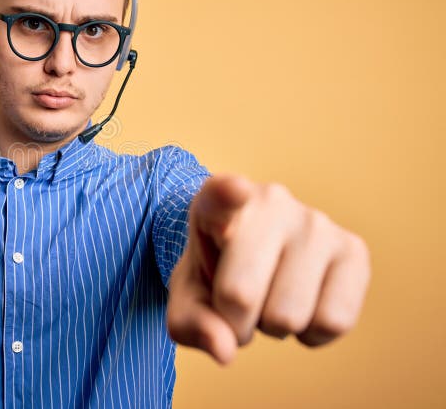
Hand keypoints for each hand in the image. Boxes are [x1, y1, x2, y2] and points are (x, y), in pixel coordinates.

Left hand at [166, 174, 370, 364]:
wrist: (253, 262)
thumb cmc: (215, 275)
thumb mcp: (187, 298)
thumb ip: (191, 324)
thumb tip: (225, 351)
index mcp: (214, 201)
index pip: (222, 193)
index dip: (227, 194)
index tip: (233, 191)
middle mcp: (269, 200)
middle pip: (241, 296)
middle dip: (234, 320)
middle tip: (238, 299)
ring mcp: (316, 221)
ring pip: (289, 316)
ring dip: (273, 327)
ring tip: (270, 296)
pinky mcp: (353, 248)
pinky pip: (334, 321)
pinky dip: (312, 334)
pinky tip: (302, 305)